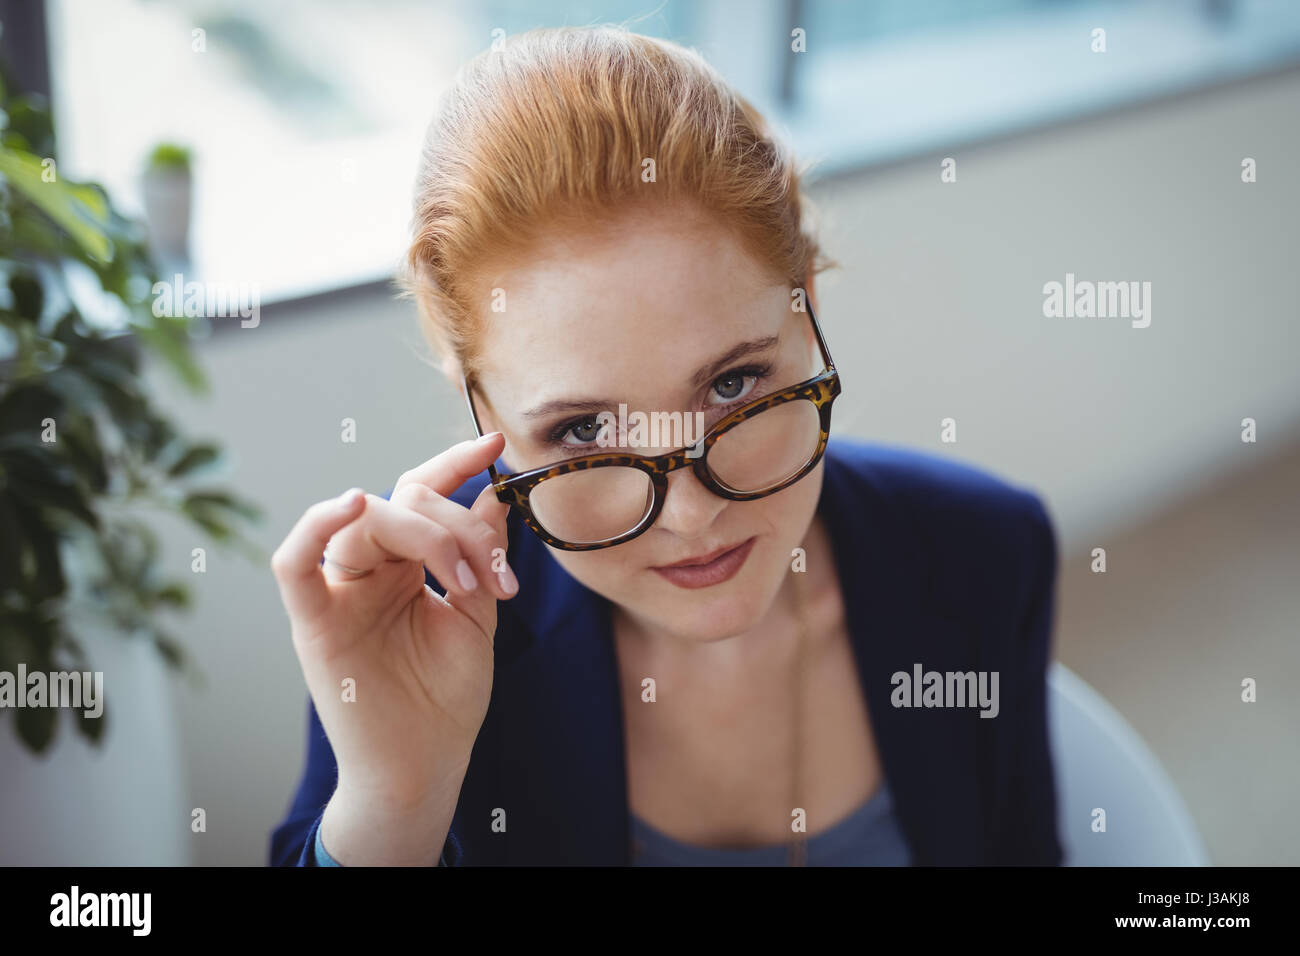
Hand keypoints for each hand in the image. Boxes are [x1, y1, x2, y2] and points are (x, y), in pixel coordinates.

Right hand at [271, 433, 515, 860]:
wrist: (426, 765)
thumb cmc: (446, 697)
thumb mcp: (478, 614)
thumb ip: (481, 554)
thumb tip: (495, 492)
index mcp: (404, 565)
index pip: (421, 494)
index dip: (456, 465)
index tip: (497, 445)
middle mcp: (367, 570)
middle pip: (403, 503)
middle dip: (460, 527)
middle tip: (498, 579)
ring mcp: (338, 593)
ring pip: (363, 520)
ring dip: (427, 535)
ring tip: (467, 584)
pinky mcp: (313, 623)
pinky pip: (293, 564)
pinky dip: (314, 527)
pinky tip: (351, 502)